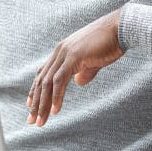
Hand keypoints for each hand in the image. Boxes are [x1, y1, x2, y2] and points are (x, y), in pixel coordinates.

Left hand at [27, 8, 123, 126]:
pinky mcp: (73, 57)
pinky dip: (56, 97)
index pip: (43, 73)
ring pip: (47, 83)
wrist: (121, 29)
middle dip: (36, 102)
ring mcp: (65, 53)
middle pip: (41, 80)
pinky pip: (60, 81)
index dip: (35, 90)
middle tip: (32, 120)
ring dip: (43, 104)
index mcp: (62, 51)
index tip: (30, 105)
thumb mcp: (94, 61)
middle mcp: (59, 51)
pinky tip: (54, 111)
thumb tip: (78, 82)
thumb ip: (85, 72)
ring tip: (40, 121)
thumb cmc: (110, 43)